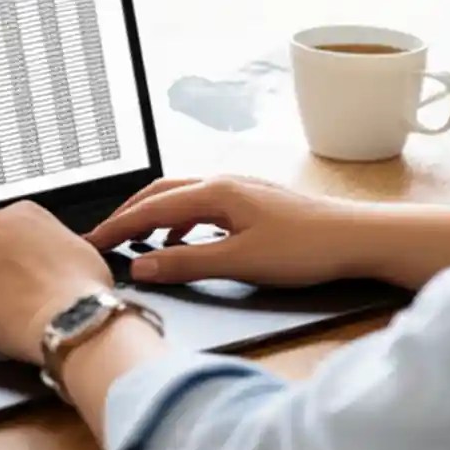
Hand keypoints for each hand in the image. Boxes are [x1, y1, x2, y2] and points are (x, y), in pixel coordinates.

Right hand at [85, 176, 371, 285]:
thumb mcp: (240, 262)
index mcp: (215, 192)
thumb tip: (142, 266)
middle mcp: (224, 183)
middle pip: (161, 193)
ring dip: (154, 218)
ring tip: (135, 243)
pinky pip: (203, 207)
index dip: (117, 227)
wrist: (358, 237)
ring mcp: (241, 190)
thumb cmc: (307, 248)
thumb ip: (187, 264)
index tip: (90, 243)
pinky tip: (183, 243)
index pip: (150, 208)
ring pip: (182, 198)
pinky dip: (181, 223)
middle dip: (129, 215)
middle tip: (104, 239)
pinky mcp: (254, 203)